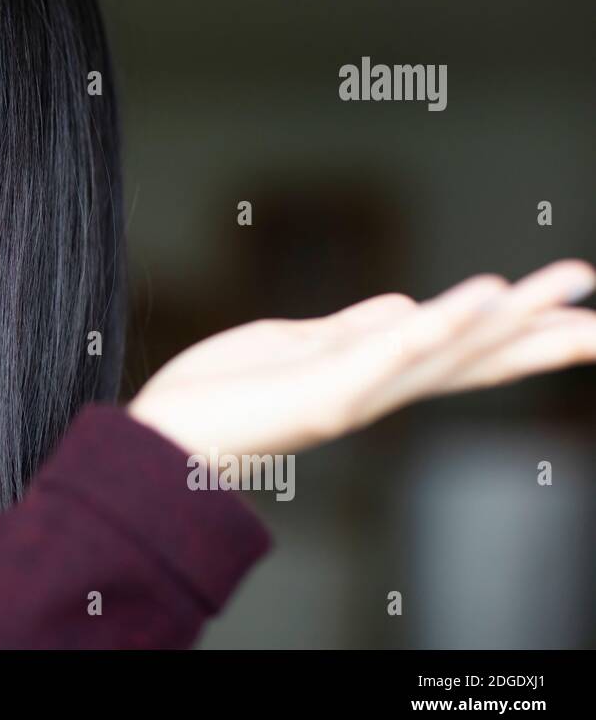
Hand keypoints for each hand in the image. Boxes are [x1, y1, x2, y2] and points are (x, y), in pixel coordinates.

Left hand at [126, 259, 595, 455]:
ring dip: (513, 317)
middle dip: (544, 335)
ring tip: (572, 281)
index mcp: (373, 373)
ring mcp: (359, 392)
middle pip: (477, 358)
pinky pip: (392, 351)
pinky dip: (439, 324)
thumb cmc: (224, 393)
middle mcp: (379, 388)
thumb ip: (355, 328)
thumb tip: (410, 302)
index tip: (575, 307)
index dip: (518, 329)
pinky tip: (483, 295)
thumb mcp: (299, 344)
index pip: (461, 349)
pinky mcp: (328, 392)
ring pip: (451, 349)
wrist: (164, 438)